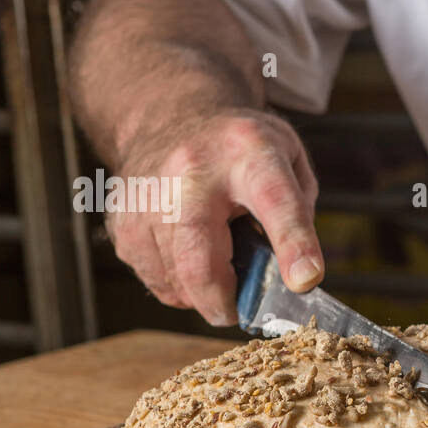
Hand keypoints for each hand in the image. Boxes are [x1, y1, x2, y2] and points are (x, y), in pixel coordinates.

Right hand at [107, 108, 321, 324]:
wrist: (172, 116)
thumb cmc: (241, 151)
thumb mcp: (289, 162)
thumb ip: (299, 216)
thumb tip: (295, 278)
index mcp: (250, 152)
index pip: (275, 202)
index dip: (293, 245)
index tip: (304, 281)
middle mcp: (192, 171)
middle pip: (200, 257)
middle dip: (223, 300)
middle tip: (237, 311)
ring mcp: (148, 194)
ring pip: (175, 277)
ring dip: (202, 293)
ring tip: (217, 265)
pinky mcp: (122, 219)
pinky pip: (154, 278)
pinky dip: (177, 285)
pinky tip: (189, 256)